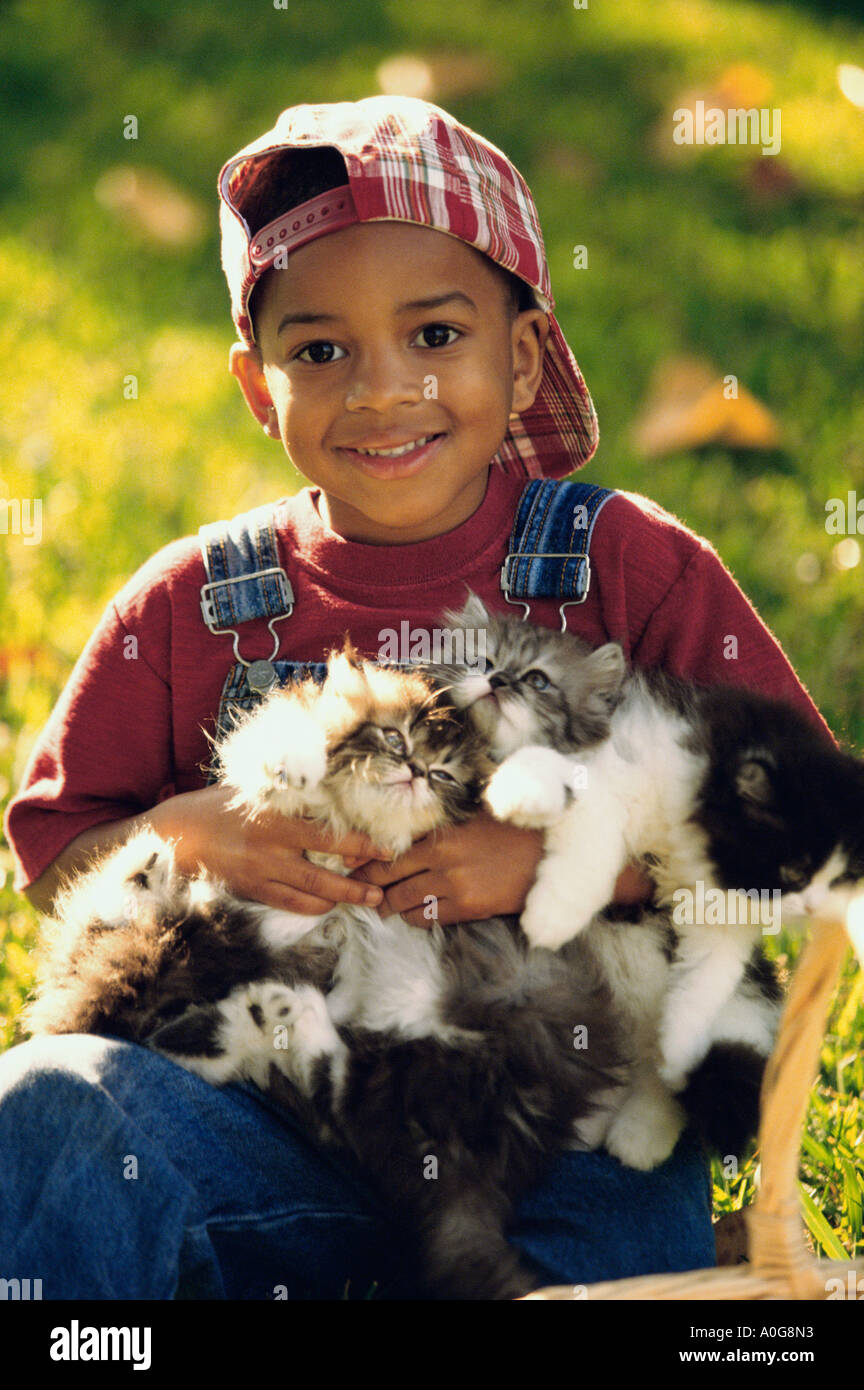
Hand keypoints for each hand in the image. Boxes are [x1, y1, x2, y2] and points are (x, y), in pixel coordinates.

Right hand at [150, 785, 388, 913]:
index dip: (359, 843)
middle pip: (322, 873)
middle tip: (381, 890)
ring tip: (366, 900)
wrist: (173, 836)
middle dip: (356, 884)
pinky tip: (328, 905)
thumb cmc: (217, 805)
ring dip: (340, 899)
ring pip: (309, 895)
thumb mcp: (253, 790)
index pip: (326, 835)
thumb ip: (289, 792)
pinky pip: (288, 904)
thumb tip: (328, 784)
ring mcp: (259, 875)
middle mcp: (269, 850)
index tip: (385, 846)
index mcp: (274, 820)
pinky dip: (311, 906)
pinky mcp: (251, 891)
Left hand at [353, 811, 654, 928]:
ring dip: (390, 905)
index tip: (349, 863)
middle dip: (369, 886)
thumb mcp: (472, 815)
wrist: (552, 854)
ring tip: (382, 904)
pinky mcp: (470, 908)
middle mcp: (443, 859)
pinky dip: (415, 917)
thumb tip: (402, 828)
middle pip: (388, 878)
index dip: (365, 860)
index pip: (389, 850)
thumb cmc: (512, 828)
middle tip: (357, 890)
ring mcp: (456, 886)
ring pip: (404, 902)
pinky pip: (429, 918)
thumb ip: (439, 823)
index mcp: (442, 832)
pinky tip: (412, 913)